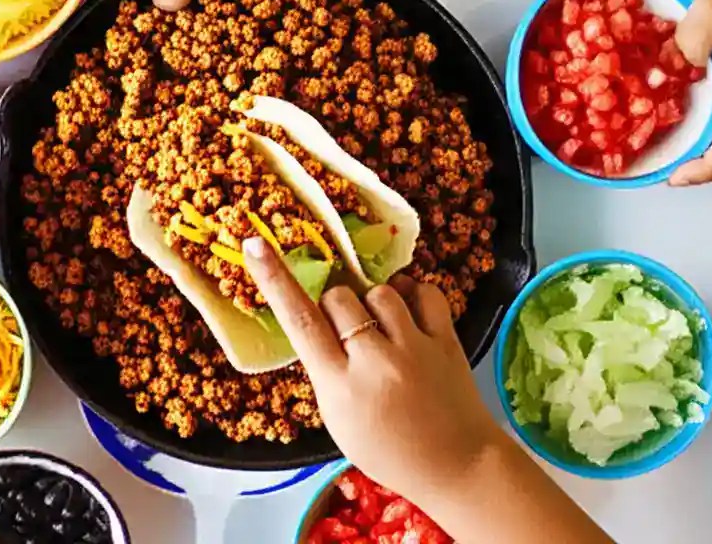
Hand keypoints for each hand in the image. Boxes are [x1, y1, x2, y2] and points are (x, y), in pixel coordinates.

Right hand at [242, 238, 497, 503]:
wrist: (456, 466)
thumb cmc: (389, 452)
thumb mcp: (339, 421)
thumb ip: (327, 372)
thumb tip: (321, 325)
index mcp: (339, 386)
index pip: (300, 321)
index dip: (274, 279)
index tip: (256, 244)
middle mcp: (374, 361)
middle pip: (340, 297)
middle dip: (337, 307)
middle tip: (351, 335)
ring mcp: (413, 347)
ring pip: (380, 291)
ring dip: (374, 304)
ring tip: (384, 332)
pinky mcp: (446, 339)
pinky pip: (423, 293)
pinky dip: (413, 298)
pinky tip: (410, 317)